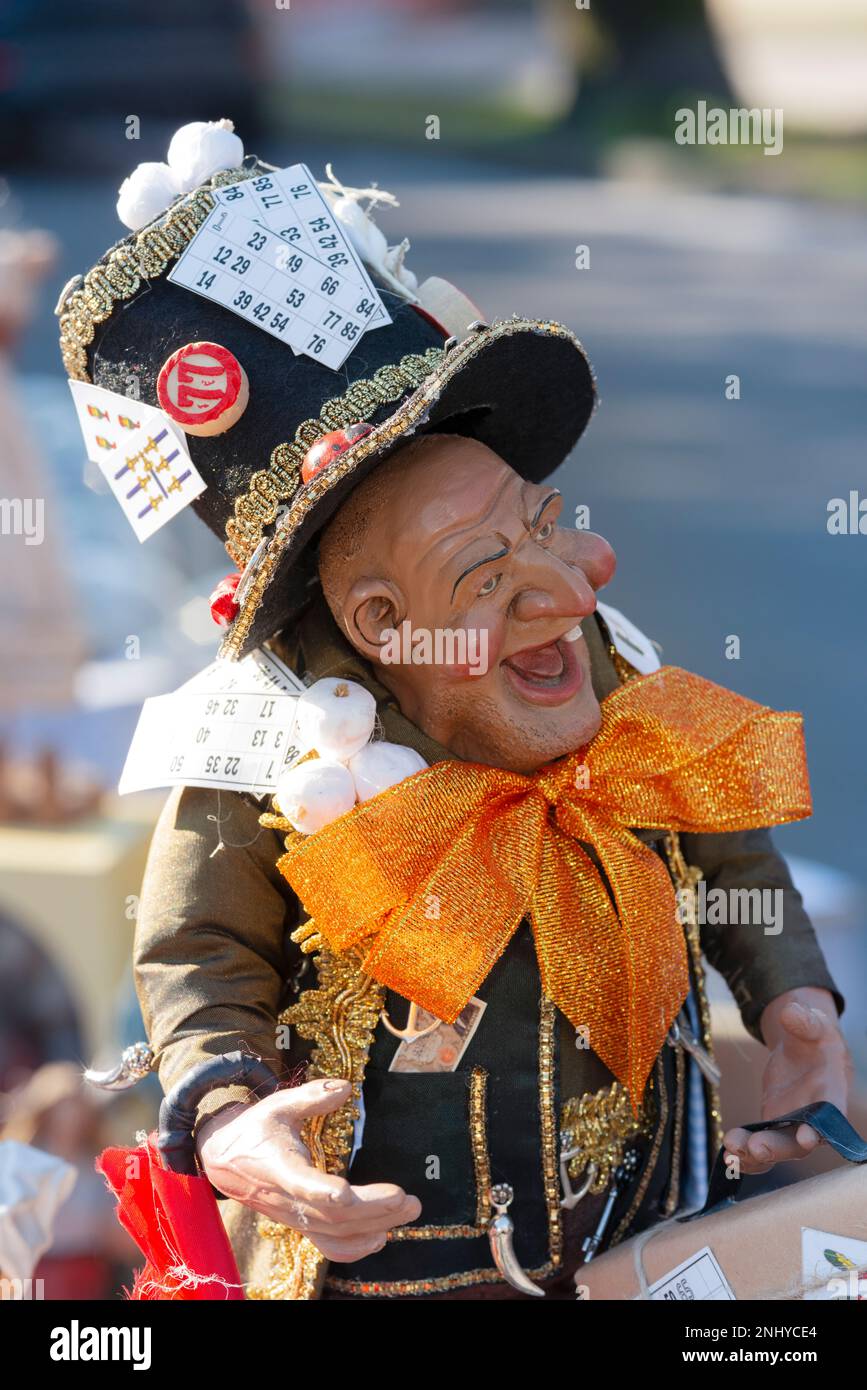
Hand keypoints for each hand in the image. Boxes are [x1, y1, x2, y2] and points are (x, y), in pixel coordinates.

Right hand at [196, 1077, 421, 1262]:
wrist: (223, 1161)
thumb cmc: (255, 1129)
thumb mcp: (277, 1105)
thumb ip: (311, 1096)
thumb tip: (346, 1087)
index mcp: (279, 1168)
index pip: (301, 1185)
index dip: (323, 1191)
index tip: (348, 1192)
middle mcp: (287, 1200)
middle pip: (331, 1215)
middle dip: (373, 1209)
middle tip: (408, 1200)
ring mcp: (294, 1217)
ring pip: (335, 1232)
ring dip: (374, 1225)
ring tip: (408, 1211)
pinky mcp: (300, 1224)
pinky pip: (328, 1245)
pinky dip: (354, 1248)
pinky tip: (381, 1238)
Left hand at [723, 987, 851, 1175]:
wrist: (804, 1048)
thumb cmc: (816, 1038)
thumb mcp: (813, 1024)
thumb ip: (804, 1022)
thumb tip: (792, 1013)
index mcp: (831, 1096)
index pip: (828, 1119)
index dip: (818, 1130)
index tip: (805, 1137)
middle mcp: (812, 1120)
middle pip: (798, 1143)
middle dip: (778, 1147)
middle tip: (756, 1147)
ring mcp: (790, 1126)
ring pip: (775, 1149)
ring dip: (754, 1154)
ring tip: (731, 1147)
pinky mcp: (771, 1126)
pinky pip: (759, 1146)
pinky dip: (744, 1155)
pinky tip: (727, 1154)